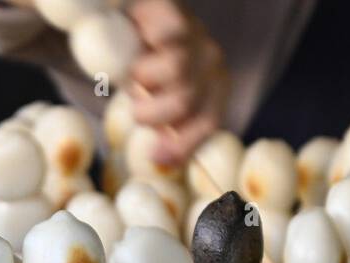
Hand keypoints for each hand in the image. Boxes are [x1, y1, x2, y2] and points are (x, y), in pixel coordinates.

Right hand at [126, 0, 228, 165]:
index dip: (183, 145)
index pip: (208, 122)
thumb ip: (167, 126)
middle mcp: (212, 61)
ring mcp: (197, 35)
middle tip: (137, 110)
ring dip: (143, 80)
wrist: (141, 18)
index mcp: (216, 88)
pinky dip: (142, 48)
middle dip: (153, 114)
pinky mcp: (175, 13)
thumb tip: (159, 160)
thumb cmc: (151, 67)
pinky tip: (137, 48)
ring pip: (174, 70)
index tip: (155, 156)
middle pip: (186, 100)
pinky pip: (159, 37)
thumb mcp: (164, 99)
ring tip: (133, 78)